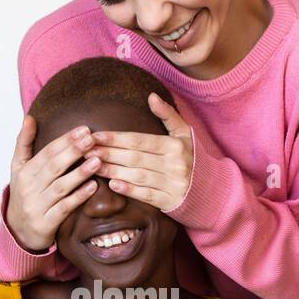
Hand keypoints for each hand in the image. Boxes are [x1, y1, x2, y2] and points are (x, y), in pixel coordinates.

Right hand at [4, 113, 101, 251]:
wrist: (18, 230)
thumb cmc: (23, 193)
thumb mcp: (19, 167)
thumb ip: (24, 142)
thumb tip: (29, 117)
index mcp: (24, 172)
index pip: (46, 153)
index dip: (65, 140)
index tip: (83, 130)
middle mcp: (29, 188)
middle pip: (53, 167)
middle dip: (73, 152)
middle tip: (92, 140)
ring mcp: (37, 206)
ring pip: (60, 187)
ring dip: (79, 173)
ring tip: (97, 161)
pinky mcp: (45, 223)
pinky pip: (64, 208)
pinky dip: (78, 197)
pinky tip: (93, 187)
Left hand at [90, 93, 193, 209]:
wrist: (212, 190)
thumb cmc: (192, 157)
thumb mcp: (185, 133)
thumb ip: (168, 115)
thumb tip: (151, 97)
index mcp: (175, 145)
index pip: (140, 140)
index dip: (116, 138)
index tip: (95, 135)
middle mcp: (174, 164)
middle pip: (135, 157)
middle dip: (109, 153)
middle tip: (86, 150)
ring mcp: (173, 184)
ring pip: (138, 175)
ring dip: (113, 171)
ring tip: (92, 166)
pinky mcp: (170, 201)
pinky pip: (147, 195)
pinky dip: (130, 190)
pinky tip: (113, 185)